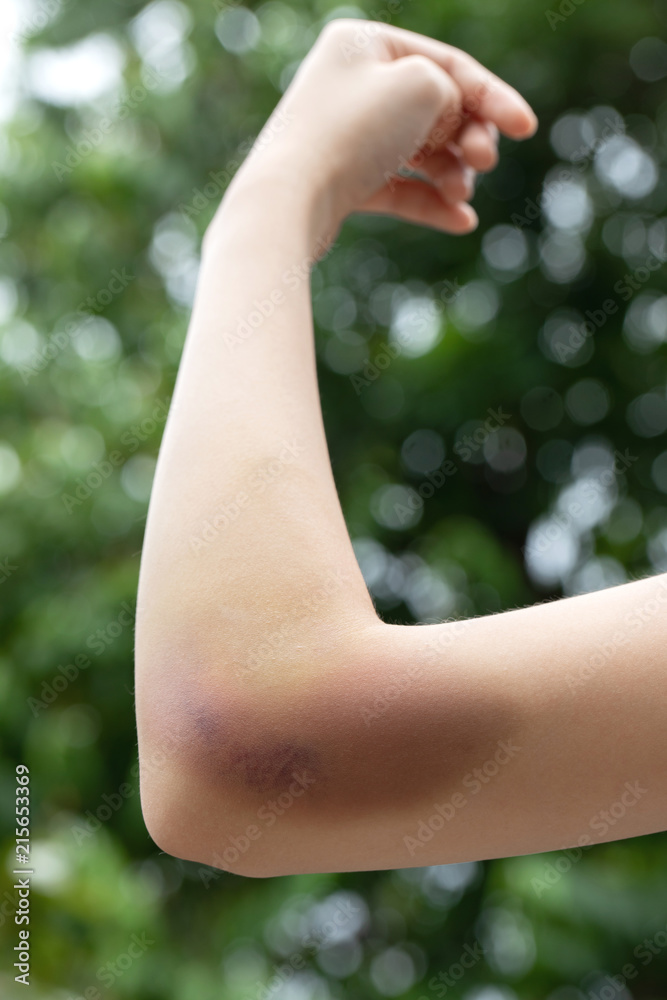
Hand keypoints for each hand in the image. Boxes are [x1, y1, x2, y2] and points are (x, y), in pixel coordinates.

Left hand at [240, 19, 537, 237]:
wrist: (288, 201)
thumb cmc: (352, 133)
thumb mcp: (422, 86)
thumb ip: (453, 92)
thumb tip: (452, 121)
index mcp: (364, 44)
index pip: (445, 64)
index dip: (493, 96)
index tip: (526, 129)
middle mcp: (351, 84)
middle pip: (435, 109)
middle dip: (468, 138)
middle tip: (485, 162)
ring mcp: (344, 136)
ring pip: (418, 152)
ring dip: (451, 174)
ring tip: (462, 195)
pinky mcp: (340, 182)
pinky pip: (396, 188)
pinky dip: (429, 203)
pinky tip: (462, 222)